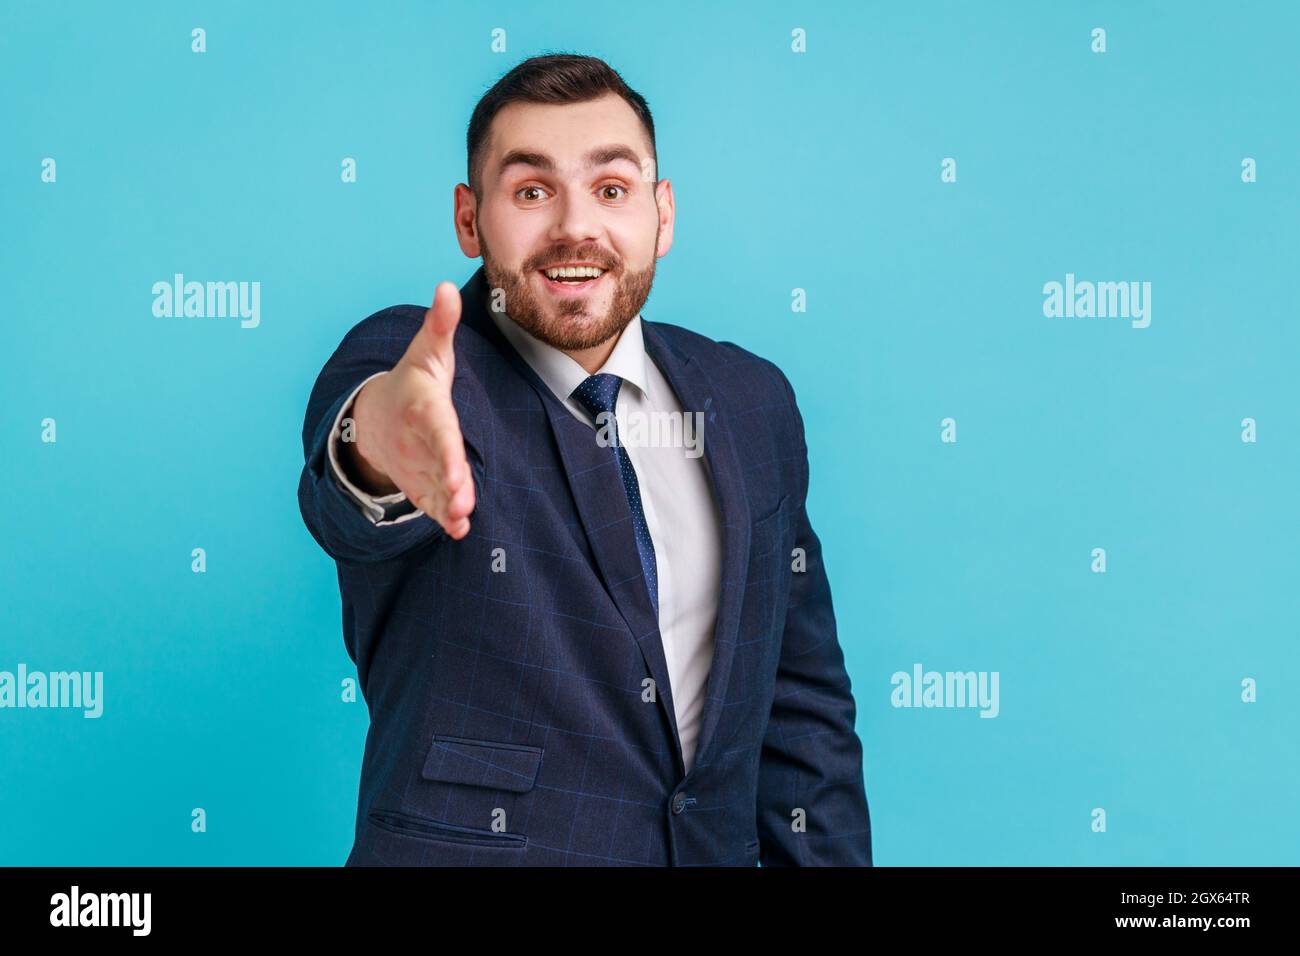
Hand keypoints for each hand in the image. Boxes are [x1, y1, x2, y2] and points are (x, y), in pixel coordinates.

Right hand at [346, 281, 475, 538]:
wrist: (375, 416)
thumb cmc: (414, 382)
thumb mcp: (427, 352)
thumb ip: (440, 324)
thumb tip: (445, 286)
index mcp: (425, 410)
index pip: (439, 431)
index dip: (447, 451)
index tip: (458, 471)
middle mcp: (420, 442)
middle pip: (436, 464)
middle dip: (448, 484)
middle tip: (463, 502)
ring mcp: (419, 465)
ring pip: (434, 488)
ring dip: (447, 505)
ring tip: (461, 519)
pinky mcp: (421, 482)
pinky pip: (431, 501)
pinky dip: (442, 516)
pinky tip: (459, 530)